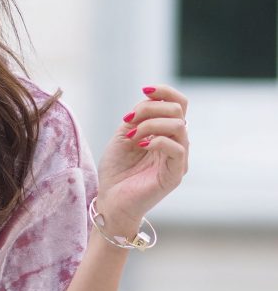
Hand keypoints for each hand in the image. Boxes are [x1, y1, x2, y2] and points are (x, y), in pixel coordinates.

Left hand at [94, 83, 189, 232]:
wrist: (111, 200)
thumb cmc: (117, 170)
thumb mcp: (123, 135)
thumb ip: (137, 117)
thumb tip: (150, 99)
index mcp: (166, 133)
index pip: (179, 104)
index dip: (165, 92)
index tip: (144, 90)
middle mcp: (176, 144)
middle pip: (178, 110)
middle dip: (150, 108)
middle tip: (128, 120)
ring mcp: (178, 159)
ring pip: (178, 126)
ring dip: (150, 124)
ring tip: (132, 137)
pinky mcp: (175, 174)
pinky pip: (177, 148)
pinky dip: (157, 140)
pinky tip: (141, 146)